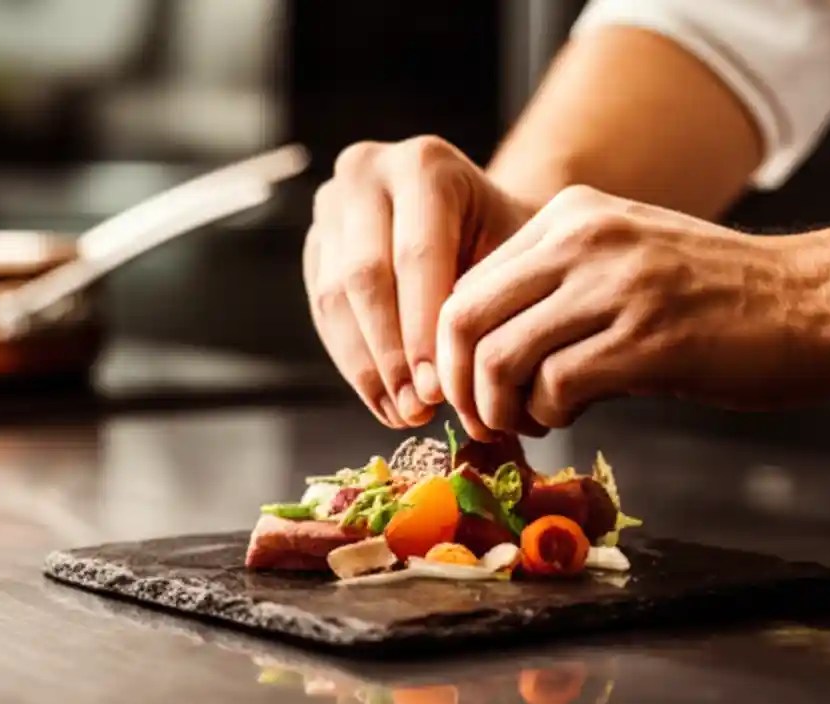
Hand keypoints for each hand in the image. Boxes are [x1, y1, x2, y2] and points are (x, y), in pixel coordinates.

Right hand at [304, 136, 532, 427]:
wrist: (474, 212)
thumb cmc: (502, 237)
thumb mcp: (515, 253)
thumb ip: (491, 302)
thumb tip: (469, 386)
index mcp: (424, 164)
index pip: (416, 256)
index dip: (422, 330)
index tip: (438, 390)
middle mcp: (367, 171)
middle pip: (366, 276)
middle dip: (390, 354)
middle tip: (415, 409)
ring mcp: (332, 205)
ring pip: (334, 297)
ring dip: (365, 365)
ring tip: (399, 413)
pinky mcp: (315, 241)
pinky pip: (322, 310)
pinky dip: (351, 359)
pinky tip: (381, 397)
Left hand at [437, 185, 829, 437]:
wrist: (813, 300)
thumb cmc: (711, 294)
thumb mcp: (619, 259)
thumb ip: (549, 289)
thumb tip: (474, 355)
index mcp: (568, 216)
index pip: (465, 285)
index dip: (449, 351)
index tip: (465, 389)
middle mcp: (583, 239)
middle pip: (463, 320)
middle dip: (458, 386)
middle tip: (481, 419)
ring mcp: (617, 286)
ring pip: (499, 358)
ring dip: (500, 410)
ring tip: (531, 420)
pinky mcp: (648, 340)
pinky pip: (553, 388)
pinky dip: (548, 415)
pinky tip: (572, 415)